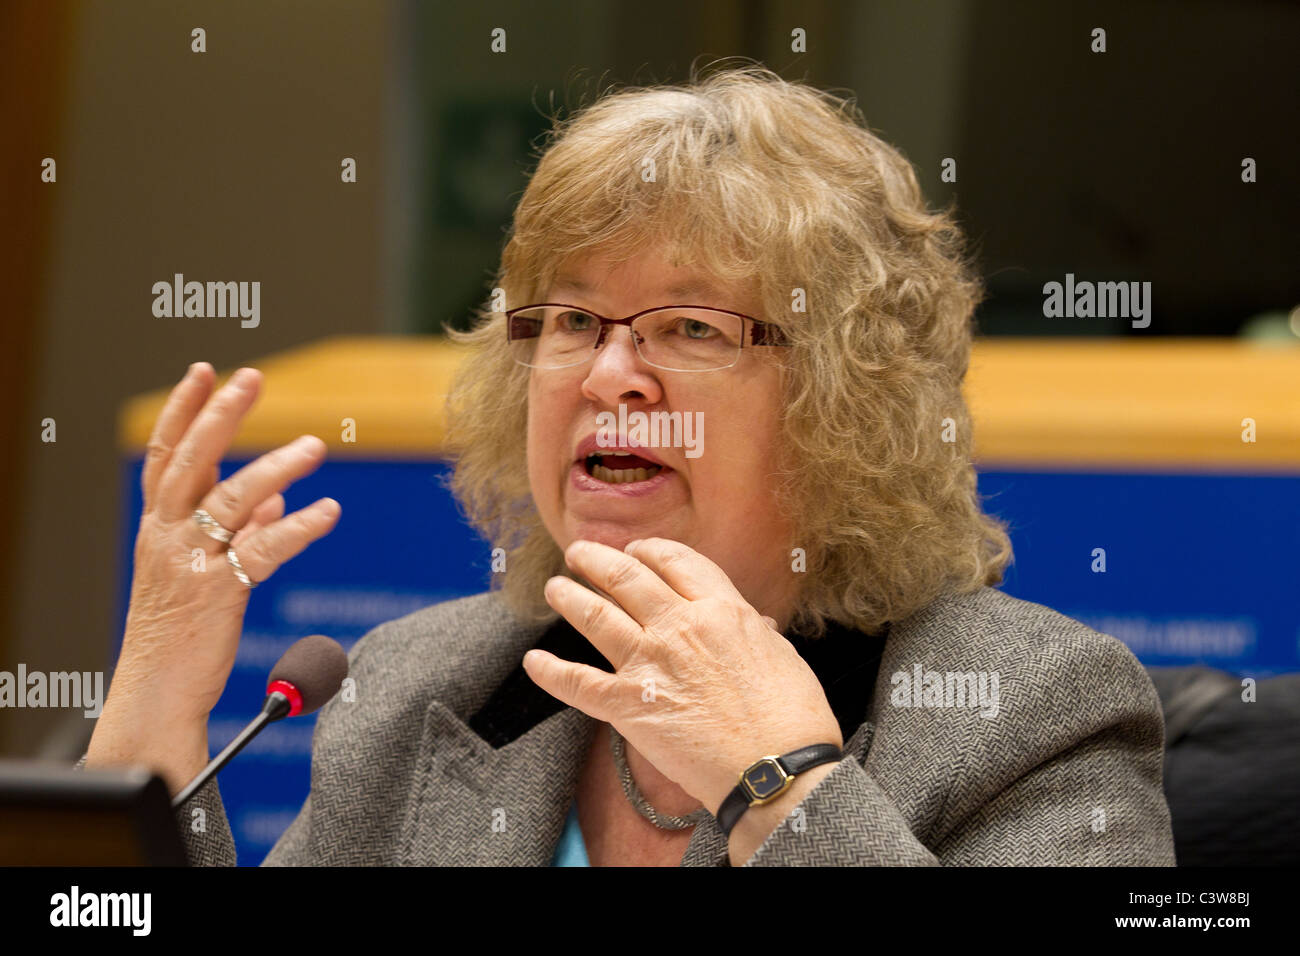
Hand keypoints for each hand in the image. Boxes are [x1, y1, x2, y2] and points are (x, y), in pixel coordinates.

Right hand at [90, 363, 340, 774]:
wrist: (158, 691)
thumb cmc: (179, 631)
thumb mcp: (198, 571)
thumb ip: (236, 530)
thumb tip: (275, 498)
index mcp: (158, 526)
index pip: (166, 455)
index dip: (183, 409)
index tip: (205, 370)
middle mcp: (166, 536)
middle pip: (191, 462)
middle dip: (220, 415)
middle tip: (251, 378)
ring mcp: (189, 563)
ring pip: (230, 500)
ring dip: (275, 467)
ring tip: (313, 445)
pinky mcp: (218, 593)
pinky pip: (263, 551)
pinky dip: (299, 528)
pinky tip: (328, 511)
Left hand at [522, 537, 842, 814]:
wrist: (776, 769)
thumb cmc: (792, 719)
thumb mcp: (784, 658)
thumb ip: (756, 634)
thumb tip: (754, 623)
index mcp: (722, 609)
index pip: (674, 562)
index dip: (649, 551)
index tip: (636, 550)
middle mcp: (680, 626)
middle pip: (627, 577)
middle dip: (598, 560)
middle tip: (580, 554)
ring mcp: (650, 664)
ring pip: (596, 617)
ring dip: (569, 597)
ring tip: (554, 586)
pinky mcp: (629, 707)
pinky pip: (578, 683)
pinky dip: (550, 672)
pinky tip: (532, 661)